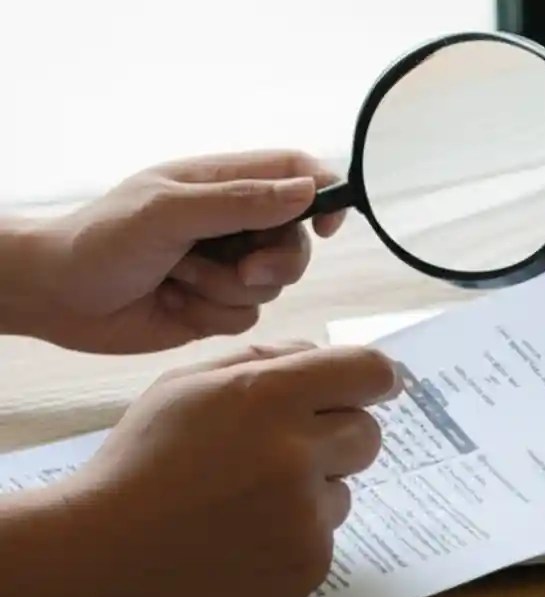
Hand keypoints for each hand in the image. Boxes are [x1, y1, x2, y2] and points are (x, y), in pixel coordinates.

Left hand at [9, 150, 345, 352]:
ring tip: (179, 279)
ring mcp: (226, 265)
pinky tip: (172, 303)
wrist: (57, 297)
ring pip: (274, 285)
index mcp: (223, 183)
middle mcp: (232, 222)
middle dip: (275, 262)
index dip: (324, 193)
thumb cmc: (101, 241)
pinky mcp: (216, 306)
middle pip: (296, 240)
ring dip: (227, 289)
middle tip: (244, 271)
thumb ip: (240, 202)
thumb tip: (307, 190)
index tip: (327, 226)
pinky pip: (248, 316)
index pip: (296, 172)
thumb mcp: (170, 212)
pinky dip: (213, 314)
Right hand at [50, 342, 399, 596]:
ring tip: (245, 499)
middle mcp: (295, 453)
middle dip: (337, 434)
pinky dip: (296, 533)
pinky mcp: (307, 564)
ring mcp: (304, 514)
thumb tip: (326, 354)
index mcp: (268, 396)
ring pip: (346, 486)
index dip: (375, 377)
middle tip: (283, 449)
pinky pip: (327, 534)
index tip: (373, 386)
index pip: (368, 372)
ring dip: (313, 487)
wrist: (98, 554)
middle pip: (368, 431)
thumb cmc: (142, 461)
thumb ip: (264, 359)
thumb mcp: (188, 385)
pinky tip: (245, 536)